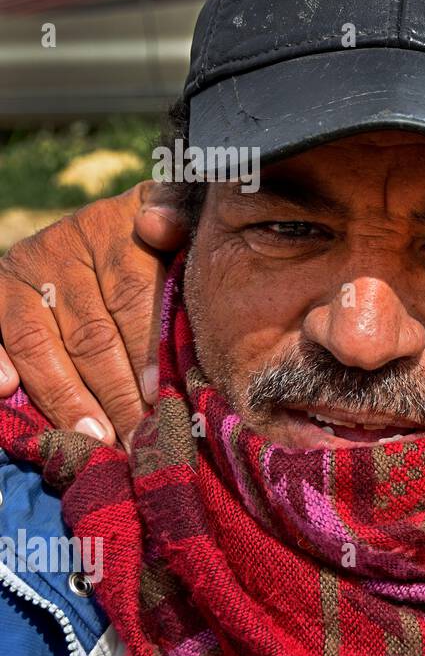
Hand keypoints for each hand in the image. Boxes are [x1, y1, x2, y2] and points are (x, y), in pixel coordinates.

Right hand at [0, 181, 188, 444]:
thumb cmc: (157, 243)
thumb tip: (159, 226)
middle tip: (138, 437)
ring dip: (66, 396)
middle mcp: (59, 248)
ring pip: (40, 344)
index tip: (161, 395)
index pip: (130, 296)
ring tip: (94, 437)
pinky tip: (6, 391)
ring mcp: (22, 273)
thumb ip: (176, 218)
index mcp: (112, 228)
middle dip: (116, 392)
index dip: (147, 350)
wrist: (105, 235)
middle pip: (90, 332)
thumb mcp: (174, 225)